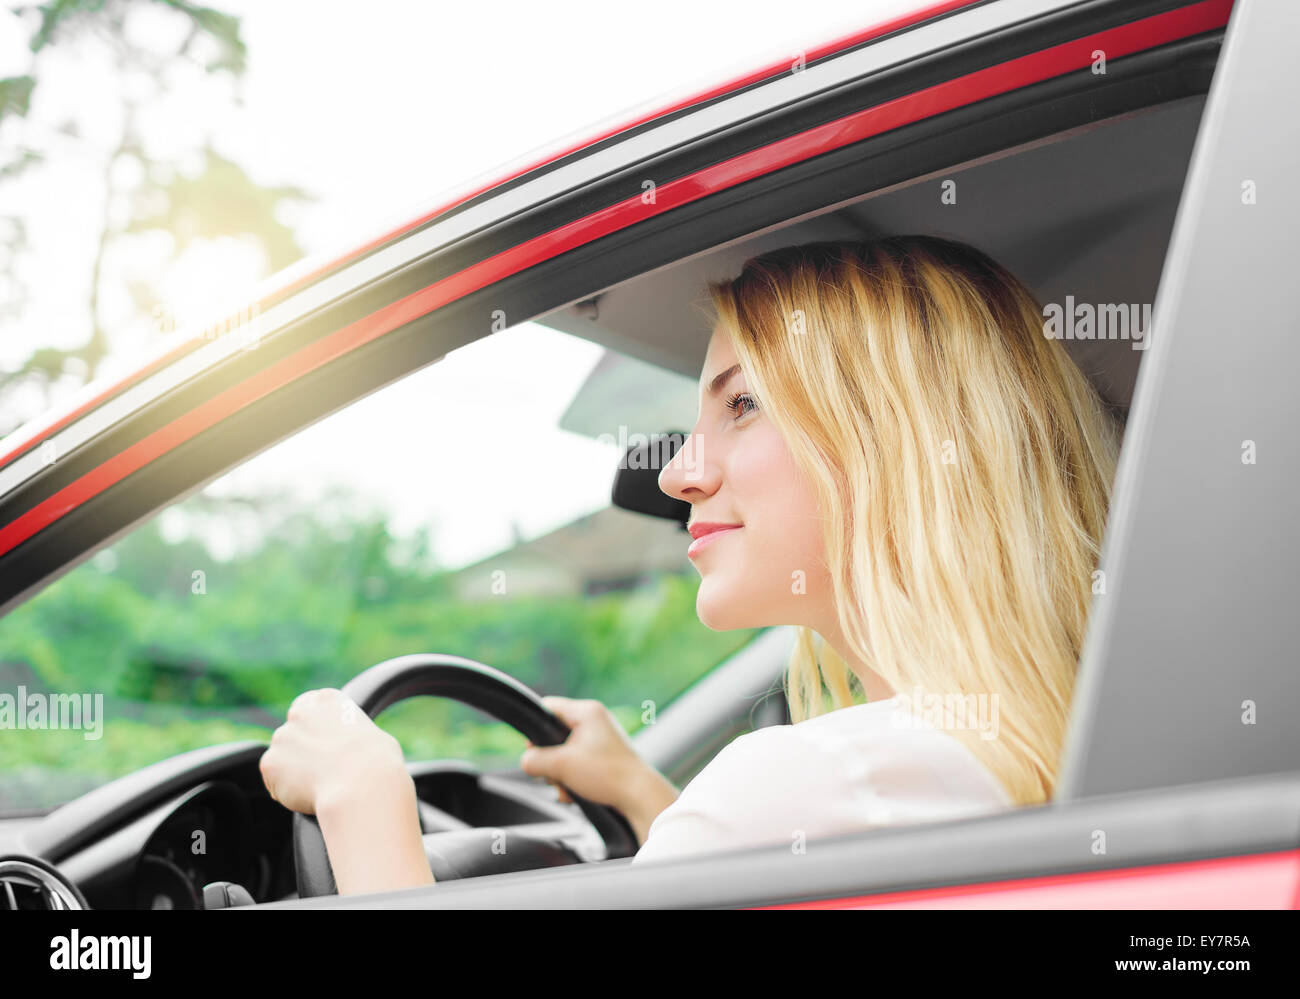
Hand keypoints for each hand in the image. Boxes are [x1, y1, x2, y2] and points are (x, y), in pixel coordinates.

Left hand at [259, 688, 405, 815]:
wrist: (361, 786)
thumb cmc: (377, 763)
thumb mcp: (372, 735)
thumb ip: (351, 734)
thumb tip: (352, 745)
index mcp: (327, 700)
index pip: (308, 706)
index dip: (313, 729)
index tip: (321, 745)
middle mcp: (300, 713)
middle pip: (293, 733)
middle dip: (301, 751)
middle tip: (321, 771)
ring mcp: (282, 737)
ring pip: (282, 758)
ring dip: (293, 771)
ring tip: (319, 787)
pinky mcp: (270, 763)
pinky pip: (274, 781)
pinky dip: (285, 791)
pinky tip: (308, 796)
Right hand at [520, 696, 678, 844]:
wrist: (639, 797)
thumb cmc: (608, 775)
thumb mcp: (561, 766)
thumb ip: (535, 760)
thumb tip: (526, 761)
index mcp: (587, 711)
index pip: (548, 707)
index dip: (535, 728)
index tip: (532, 748)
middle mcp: (595, 721)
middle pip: (554, 734)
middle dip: (550, 760)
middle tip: (555, 774)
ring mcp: (601, 739)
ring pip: (565, 752)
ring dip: (561, 774)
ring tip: (568, 787)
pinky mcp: (604, 757)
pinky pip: (578, 763)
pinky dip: (573, 779)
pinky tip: (576, 793)